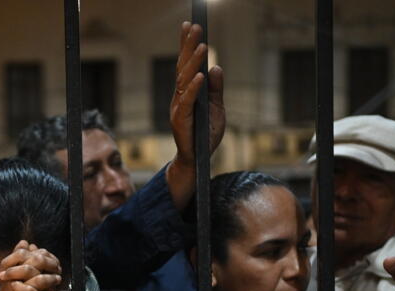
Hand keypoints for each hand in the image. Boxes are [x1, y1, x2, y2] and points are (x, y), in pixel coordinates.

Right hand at [0, 241, 61, 290]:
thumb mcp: (15, 273)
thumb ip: (20, 258)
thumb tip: (24, 242)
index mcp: (11, 272)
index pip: (22, 255)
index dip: (39, 254)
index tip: (50, 258)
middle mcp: (13, 282)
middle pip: (29, 268)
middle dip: (46, 266)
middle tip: (57, 269)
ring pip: (37, 283)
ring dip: (50, 280)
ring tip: (57, 280)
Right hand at [166, 21, 224, 211]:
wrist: (198, 160)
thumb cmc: (205, 136)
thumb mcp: (216, 108)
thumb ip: (216, 89)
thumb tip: (216, 67)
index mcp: (187, 93)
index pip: (186, 64)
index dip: (186, 45)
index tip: (189, 25)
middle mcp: (179, 97)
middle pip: (183, 67)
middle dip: (188, 46)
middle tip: (194, 27)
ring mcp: (178, 108)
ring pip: (185, 80)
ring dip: (193, 62)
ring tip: (202, 45)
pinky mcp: (181, 121)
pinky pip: (188, 101)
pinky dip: (194, 88)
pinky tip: (201, 75)